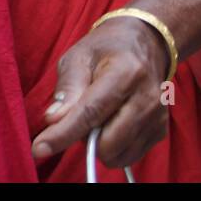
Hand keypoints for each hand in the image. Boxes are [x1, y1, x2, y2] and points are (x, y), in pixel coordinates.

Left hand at [30, 17, 170, 171]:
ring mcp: (157, 116)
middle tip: (76, 116)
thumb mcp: (77, 57)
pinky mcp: (161, 131)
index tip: (39, 148)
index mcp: (125, 72)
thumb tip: (53, 120)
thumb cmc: (105, 49)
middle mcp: (147, 97)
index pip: (91, 112)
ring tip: (96, 116)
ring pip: (118, 153)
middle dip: (82, 138)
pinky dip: (112, 148)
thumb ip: (67, 88)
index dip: (64, 133)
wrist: (144, 43)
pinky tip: (110, 124)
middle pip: (108, 140)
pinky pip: (129, 156)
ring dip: (98, 144)